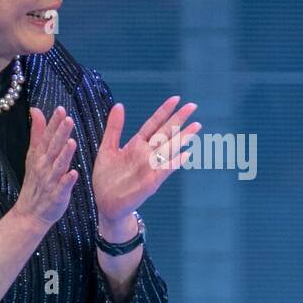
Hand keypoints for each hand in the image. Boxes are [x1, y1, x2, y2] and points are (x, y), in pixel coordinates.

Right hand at [15, 106, 77, 229]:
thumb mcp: (33, 155)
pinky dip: (67, 181)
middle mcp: (44, 166)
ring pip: (58, 165)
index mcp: (40, 156)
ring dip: (64, 154)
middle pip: (53, 147)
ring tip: (72, 142)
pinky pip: (62, 187)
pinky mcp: (56, 196)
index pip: (47, 136)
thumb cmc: (35, 181)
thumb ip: (38, 133)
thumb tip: (36, 110)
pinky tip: (74, 173)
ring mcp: (50, 181)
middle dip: (60, 133)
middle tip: (68, 119)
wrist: (30, 213)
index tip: (61, 109)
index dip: (53, 123)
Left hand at [92, 95, 200, 222]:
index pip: (153, 124)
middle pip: (165, 133)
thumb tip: (119, 105)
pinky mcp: (151, 182)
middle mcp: (146, 154)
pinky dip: (174, 163)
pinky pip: (165, 171)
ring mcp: (150, 167)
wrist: (106, 203)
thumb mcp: (107, 148)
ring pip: (169, 149)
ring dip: (182, 138)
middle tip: (193, 106)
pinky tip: (186, 154)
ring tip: (196, 126)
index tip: (176, 98)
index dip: (164, 111)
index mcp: (136, 144)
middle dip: (178, 120)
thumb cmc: (106, 178)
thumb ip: (114, 127)